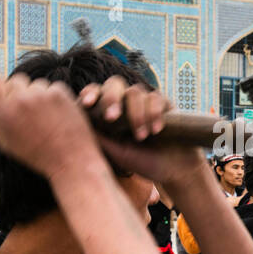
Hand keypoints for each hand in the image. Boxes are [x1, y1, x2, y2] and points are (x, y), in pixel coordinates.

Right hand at [0, 73, 97, 179]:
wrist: (69, 160)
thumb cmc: (36, 154)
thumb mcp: (5, 141)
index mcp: (3, 112)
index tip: (3, 91)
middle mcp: (19, 100)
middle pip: (15, 80)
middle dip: (19, 91)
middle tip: (27, 107)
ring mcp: (40, 95)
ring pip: (35, 84)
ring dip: (37, 95)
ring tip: (44, 116)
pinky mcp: (59, 93)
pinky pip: (52, 87)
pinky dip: (54, 98)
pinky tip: (56, 115)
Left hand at [79, 77, 206, 185]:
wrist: (175, 170)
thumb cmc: (143, 163)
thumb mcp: (118, 153)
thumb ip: (101, 138)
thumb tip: (77, 122)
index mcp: (110, 113)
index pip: (96, 93)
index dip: (90, 93)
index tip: (87, 104)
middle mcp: (126, 103)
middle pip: (114, 84)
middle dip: (111, 98)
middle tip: (112, 117)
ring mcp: (145, 102)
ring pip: (135, 92)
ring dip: (136, 114)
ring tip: (142, 136)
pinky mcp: (164, 103)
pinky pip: (155, 97)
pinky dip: (154, 112)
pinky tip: (156, 130)